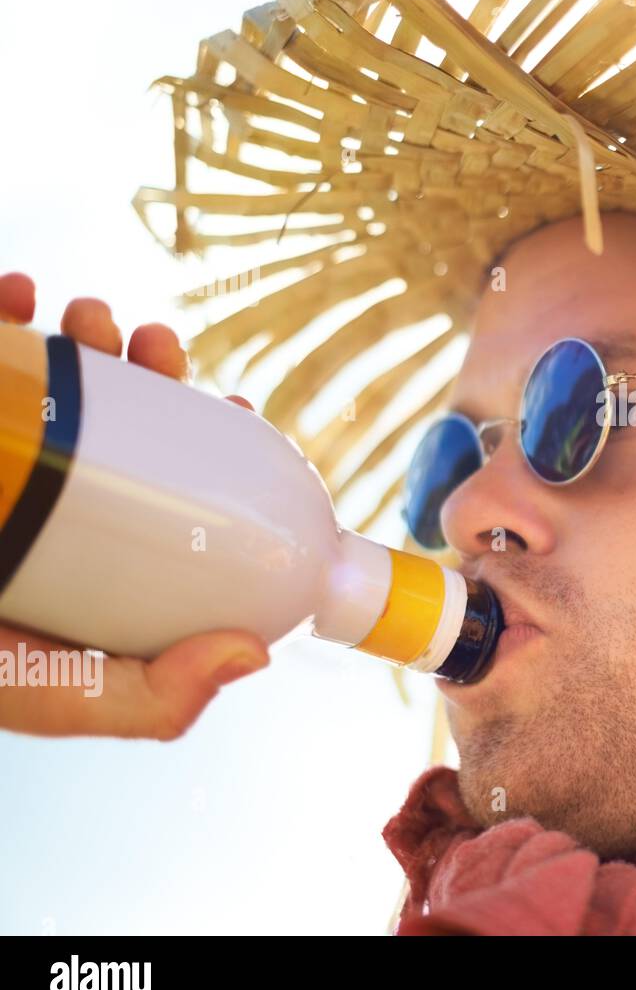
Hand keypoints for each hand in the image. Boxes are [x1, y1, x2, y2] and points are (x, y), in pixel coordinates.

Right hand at [0, 272, 270, 738]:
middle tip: (156, 347)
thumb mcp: (44, 693)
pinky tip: (14, 290)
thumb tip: (256, 653)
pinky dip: (4, 308)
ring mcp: (5, 456)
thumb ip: (142, 698)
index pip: (169, 492)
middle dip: (150, 372)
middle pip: (122, 422)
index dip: (211, 448)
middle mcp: (45, 499)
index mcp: (90, 553)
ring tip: (87, 317)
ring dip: (89, 333)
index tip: (235, 411)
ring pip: (61, 376)